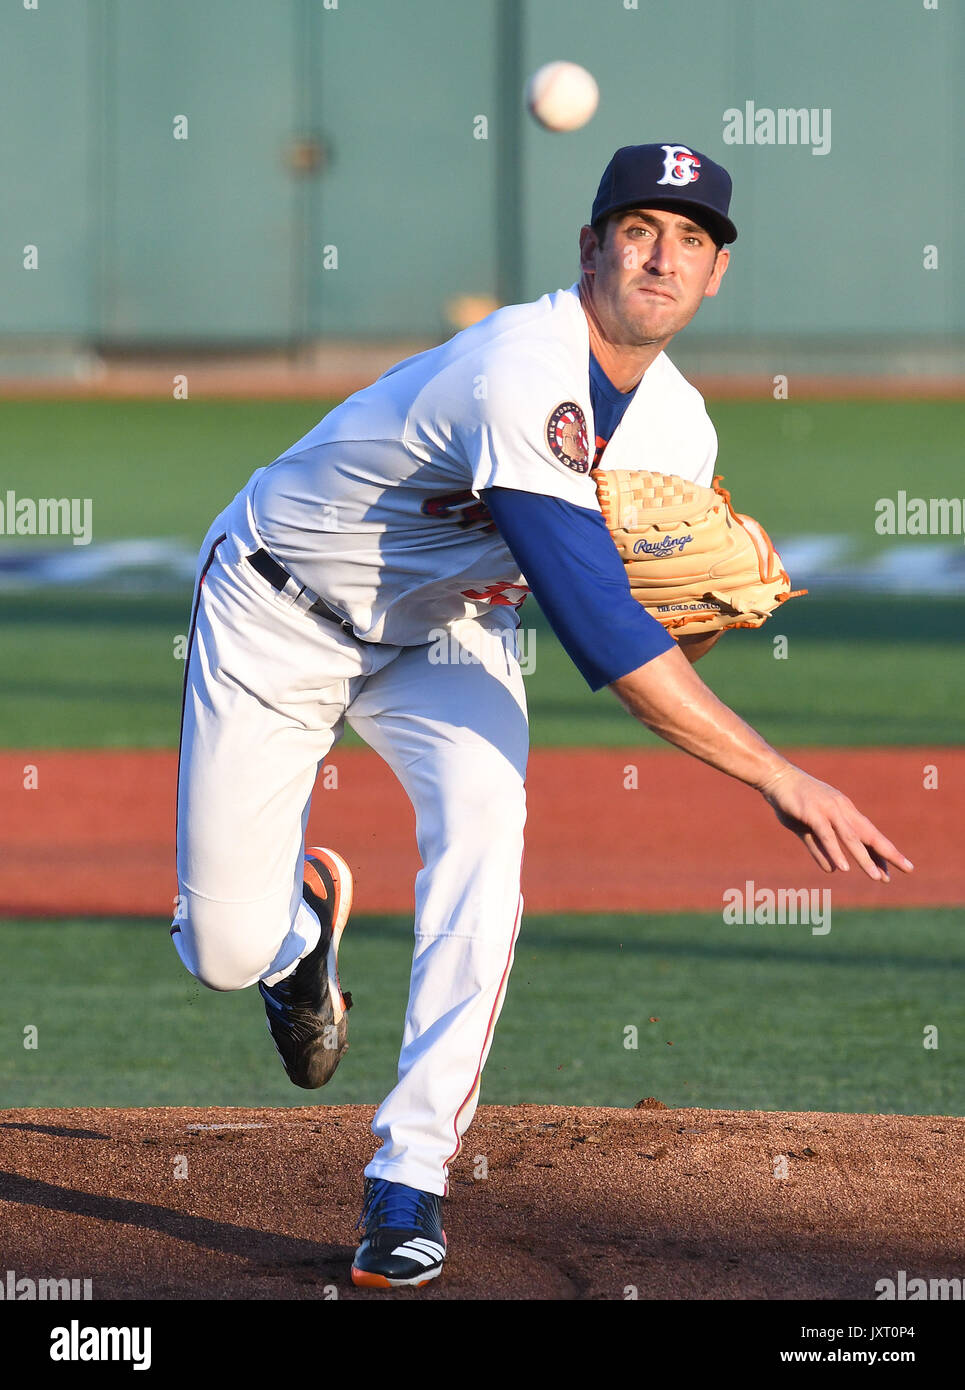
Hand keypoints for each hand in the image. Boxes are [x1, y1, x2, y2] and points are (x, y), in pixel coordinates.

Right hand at [757, 765, 913, 881]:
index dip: (879, 853)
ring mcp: (828, 810)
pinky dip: (837, 851)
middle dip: (888, 853)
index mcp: (844, 811)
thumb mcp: (808, 829)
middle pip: (869, 834)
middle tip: (907, 868)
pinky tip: (844, 867)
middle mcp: (842, 809)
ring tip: (877, 877)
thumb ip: (820, 849)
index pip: (867, 835)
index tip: (890, 872)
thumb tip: (833, 869)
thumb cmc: (791, 801)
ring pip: (851, 838)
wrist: (775, 776)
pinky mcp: (813, 813)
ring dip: (864, 859)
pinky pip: (827, 835)